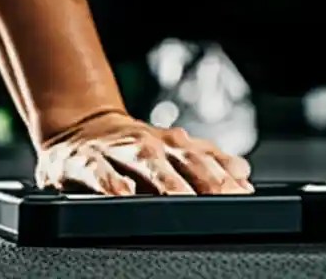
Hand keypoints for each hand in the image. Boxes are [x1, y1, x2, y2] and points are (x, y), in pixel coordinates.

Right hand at [35, 110, 252, 195]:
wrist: (81, 126)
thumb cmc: (134, 146)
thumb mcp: (172, 149)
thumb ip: (209, 163)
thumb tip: (244, 175)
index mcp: (176, 144)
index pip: (208, 159)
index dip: (226, 176)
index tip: (243, 192)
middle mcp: (152, 144)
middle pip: (184, 161)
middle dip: (205, 180)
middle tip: (223, 198)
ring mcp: (119, 150)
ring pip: (147, 163)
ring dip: (165, 181)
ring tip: (182, 199)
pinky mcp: (85, 161)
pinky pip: (99, 172)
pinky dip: (111, 183)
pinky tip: (123, 196)